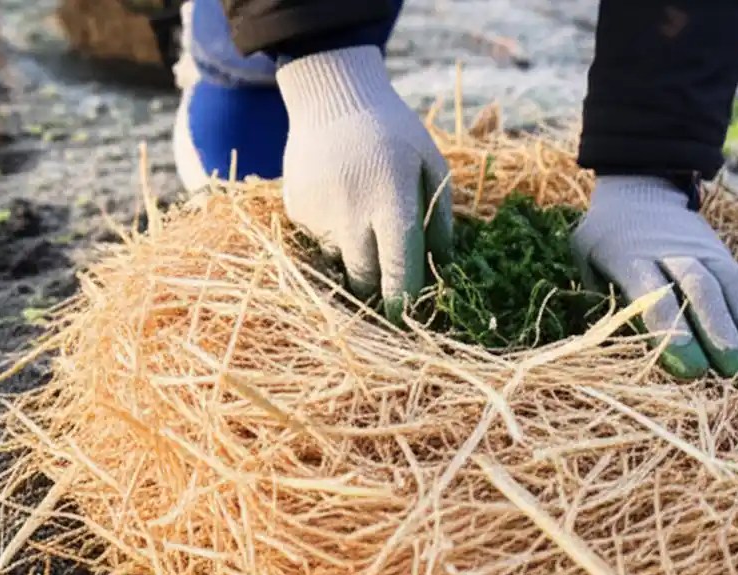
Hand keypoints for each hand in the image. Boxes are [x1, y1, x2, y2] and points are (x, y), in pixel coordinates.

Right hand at [276, 46, 452, 315]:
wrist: (332, 97)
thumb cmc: (393, 131)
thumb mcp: (429, 163)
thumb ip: (440, 215)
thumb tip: (441, 266)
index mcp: (390, 198)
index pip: (397, 266)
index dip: (403, 296)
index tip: (406, 314)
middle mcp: (350, 212)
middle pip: (363, 278)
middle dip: (377, 291)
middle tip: (388, 288)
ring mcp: (318, 213)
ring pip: (339, 263)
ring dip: (354, 260)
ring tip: (363, 221)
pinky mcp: (296, 211)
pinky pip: (319, 241)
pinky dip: (333, 235)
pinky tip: (341, 201)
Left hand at [571, 176, 737, 377]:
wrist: (639, 189)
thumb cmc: (606, 238)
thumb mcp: (586, 258)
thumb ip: (597, 297)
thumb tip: (611, 347)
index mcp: (630, 258)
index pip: (655, 298)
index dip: (674, 334)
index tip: (691, 369)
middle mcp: (672, 253)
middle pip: (701, 290)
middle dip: (721, 332)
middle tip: (737, 371)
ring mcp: (703, 250)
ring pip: (730, 282)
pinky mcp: (722, 252)